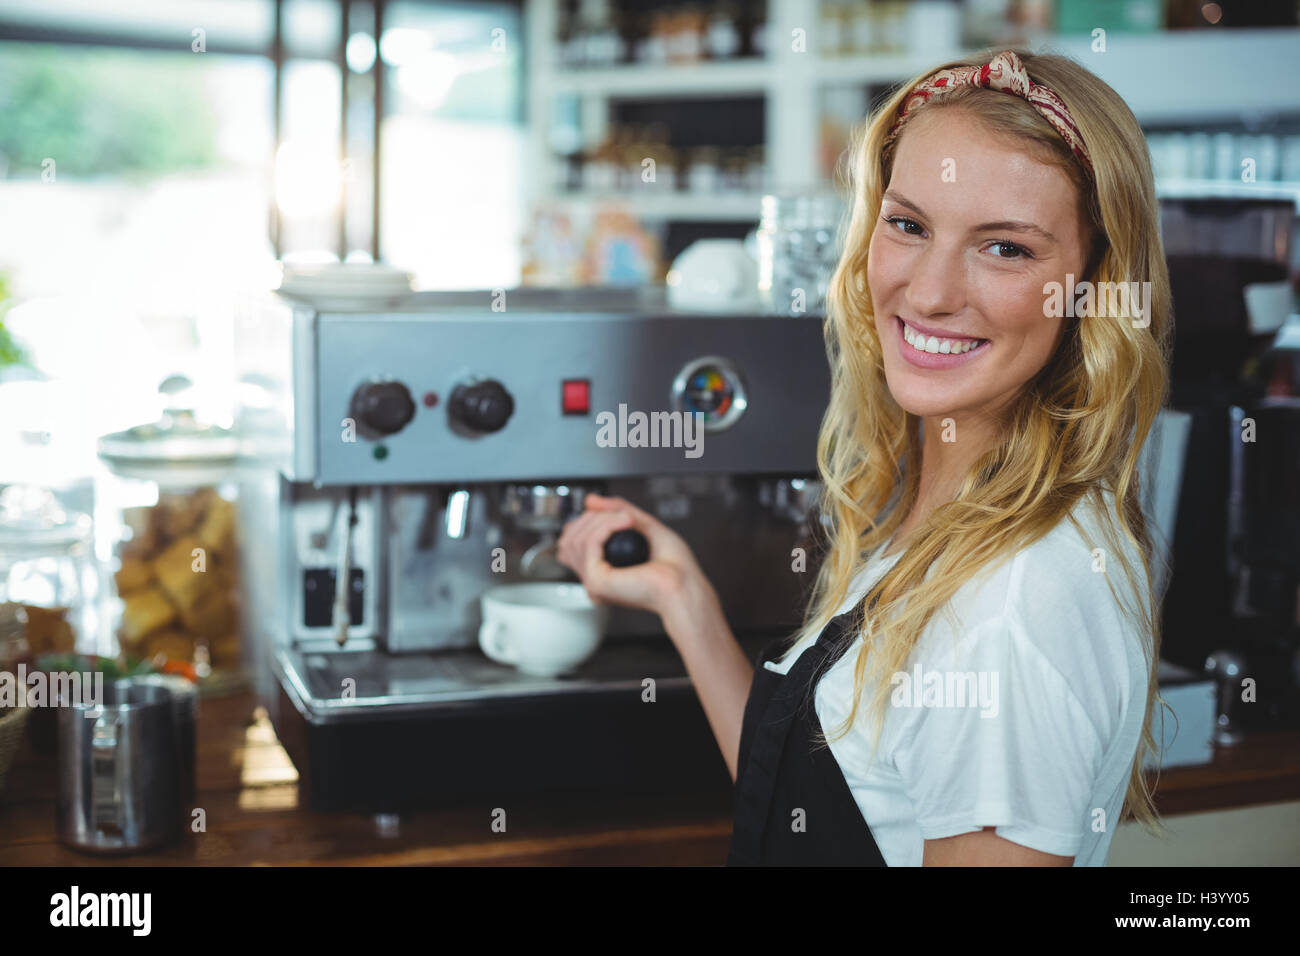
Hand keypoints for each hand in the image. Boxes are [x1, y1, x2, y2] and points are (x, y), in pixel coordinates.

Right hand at [555, 493, 710, 619]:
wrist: (686, 585)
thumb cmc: (676, 568)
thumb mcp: (644, 526)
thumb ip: (617, 510)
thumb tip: (591, 500)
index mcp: (603, 573)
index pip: (570, 545)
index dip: (584, 523)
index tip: (611, 513)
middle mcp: (594, 580)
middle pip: (569, 540)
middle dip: (594, 518)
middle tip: (624, 516)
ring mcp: (593, 582)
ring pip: (577, 539)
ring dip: (603, 519)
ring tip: (628, 519)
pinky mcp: (597, 581)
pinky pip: (589, 543)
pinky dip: (607, 525)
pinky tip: (626, 522)